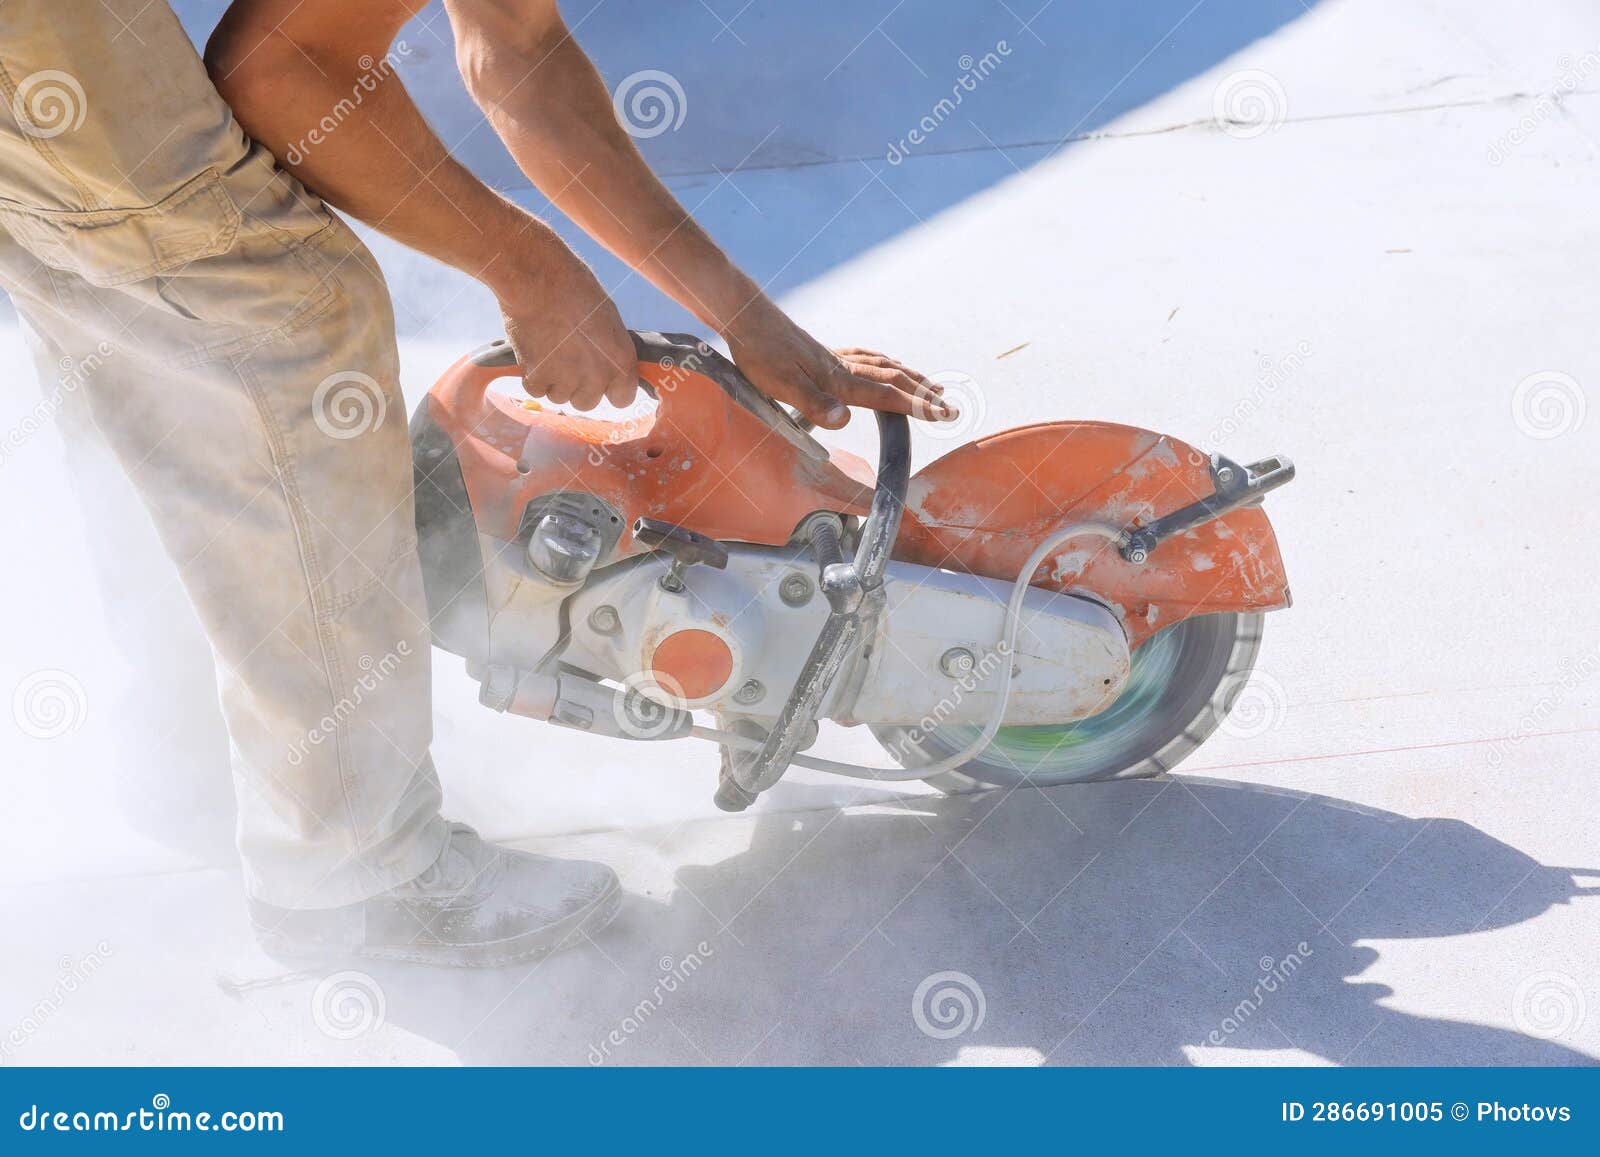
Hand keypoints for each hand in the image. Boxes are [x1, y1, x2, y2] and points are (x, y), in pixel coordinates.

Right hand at [491, 236, 637, 410]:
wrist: (539, 279)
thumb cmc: (575, 289)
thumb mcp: (608, 319)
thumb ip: (610, 349)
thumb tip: (607, 363)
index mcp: (621, 360)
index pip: (623, 399)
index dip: (610, 391)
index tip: (601, 381)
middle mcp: (597, 376)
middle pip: (587, 403)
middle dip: (577, 387)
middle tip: (567, 362)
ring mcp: (567, 379)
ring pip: (559, 398)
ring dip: (553, 381)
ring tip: (548, 351)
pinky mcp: (538, 376)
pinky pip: (536, 390)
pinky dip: (532, 376)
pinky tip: (534, 352)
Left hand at [725, 304, 953, 429]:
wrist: (745, 317)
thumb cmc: (760, 354)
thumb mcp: (781, 386)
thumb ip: (814, 404)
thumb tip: (845, 421)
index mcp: (837, 380)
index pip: (886, 396)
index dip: (918, 407)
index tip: (947, 415)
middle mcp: (842, 367)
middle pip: (892, 380)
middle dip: (923, 395)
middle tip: (950, 407)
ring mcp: (833, 357)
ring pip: (881, 367)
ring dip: (909, 378)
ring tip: (930, 386)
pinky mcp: (821, 351)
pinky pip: (864, 357)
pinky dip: (884, 363)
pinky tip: (883, 365)